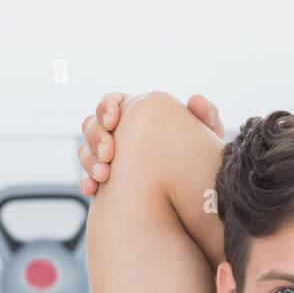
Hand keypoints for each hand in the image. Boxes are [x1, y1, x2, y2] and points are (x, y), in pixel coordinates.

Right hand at [78, 93, 224, 195]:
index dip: (106, 108)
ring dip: (90, 161)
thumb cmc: (201, 155)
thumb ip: (206, 116)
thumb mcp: (207, 135)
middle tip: (109, 153)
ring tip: (104, 175)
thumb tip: (196, 100)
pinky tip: (91, 190)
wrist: (197, 192)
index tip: (113, 120)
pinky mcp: (108, 182)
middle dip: (96, 138)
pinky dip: (86, 182)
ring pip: (86, 152)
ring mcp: (110, 158)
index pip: (111, 102)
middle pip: (92, 126)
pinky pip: (88, 179)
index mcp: (136, 115)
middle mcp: (119, 134)